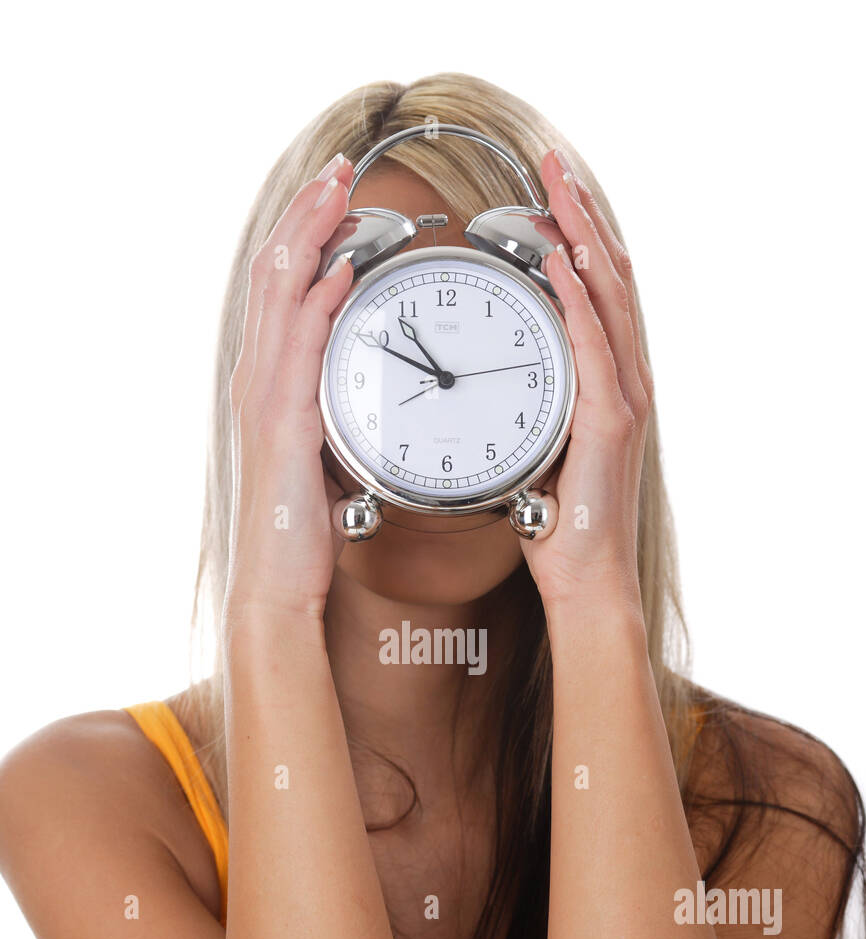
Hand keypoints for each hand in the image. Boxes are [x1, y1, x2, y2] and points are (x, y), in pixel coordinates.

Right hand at [222, 154, 354, 635]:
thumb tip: (369, 390)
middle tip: (337, 168)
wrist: (278, 577)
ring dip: (311, 235)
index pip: (282, 286)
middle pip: (276, 271)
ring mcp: (266, 395)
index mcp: (270, 380)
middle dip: (307, 213)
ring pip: (280, 294)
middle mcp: (259, 377)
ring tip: (337, 191)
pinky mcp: (283, 420)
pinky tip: (343, 272)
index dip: (305, 233)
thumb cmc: (304, 526)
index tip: (335, 194)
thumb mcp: (327, 453)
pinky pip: (301, 346)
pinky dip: (320, 302)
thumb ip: (339, 411)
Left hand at [520, 149, 653, 617]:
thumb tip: (480, 379)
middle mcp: (625, 378)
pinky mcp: (613, 420)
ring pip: (610, 298)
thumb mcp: (534, 446)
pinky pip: (596, 345)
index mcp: (605, 381)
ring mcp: (625, 396)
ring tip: (558, 190)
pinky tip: (562, 265)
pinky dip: (580, 301)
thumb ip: (525, 404)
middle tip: (551, 166)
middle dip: (579, 215)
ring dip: (582, 238)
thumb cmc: (556, 521)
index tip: (547, 195)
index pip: (595, 291)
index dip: (576, 236)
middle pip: (608, 276)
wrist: (584, 574)